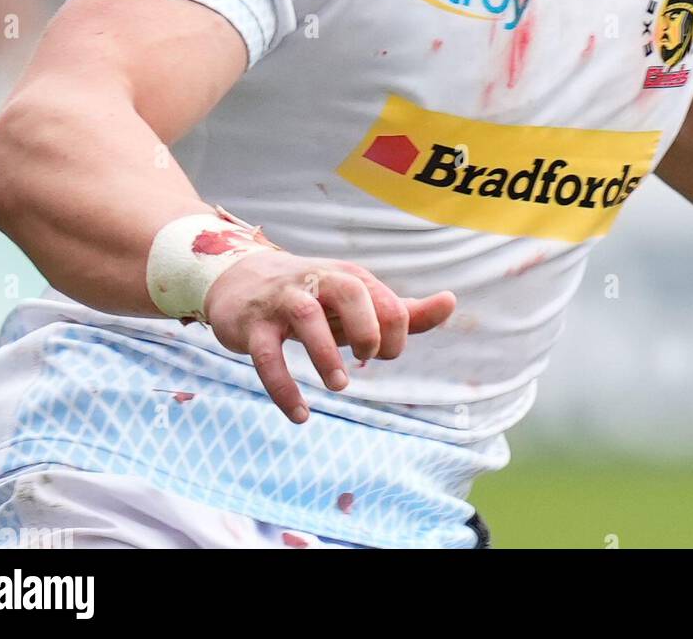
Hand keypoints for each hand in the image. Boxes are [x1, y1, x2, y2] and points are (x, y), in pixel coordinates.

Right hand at [204, 249, 455, 425]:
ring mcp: (282, 302)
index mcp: (349, 278)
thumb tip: (451, 302)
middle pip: (350, 291)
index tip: (380, 356)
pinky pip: (267, 356)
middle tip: (367, 360)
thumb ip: (402, 310)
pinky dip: (284, 388)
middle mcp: (317, 282)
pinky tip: (301, 415)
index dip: (396, 337)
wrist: (241, 282)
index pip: (388, 302)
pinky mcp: (253, 327)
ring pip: (306, 316)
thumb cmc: (314, 297)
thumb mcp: (357, 303)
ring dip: (327, 354)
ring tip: (340, 385)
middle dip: (368, 329)